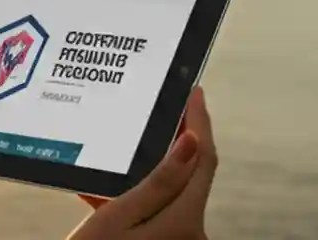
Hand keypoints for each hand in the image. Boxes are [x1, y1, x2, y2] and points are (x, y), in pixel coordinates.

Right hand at [69, 87, 217, 238]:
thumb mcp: (119, 217)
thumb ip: (159, 181)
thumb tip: (191, 141)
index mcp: (184, 218)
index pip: (202, 158)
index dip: (200, 123)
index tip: (193, 92)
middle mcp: (190, 229)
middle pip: (192, 172)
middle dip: (182, 138)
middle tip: (170, 104)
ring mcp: (178, 237)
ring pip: (173, 190)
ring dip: (159, 165)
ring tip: (140, 135)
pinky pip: (158, 209)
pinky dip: (142, 194)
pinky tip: (114, 184)